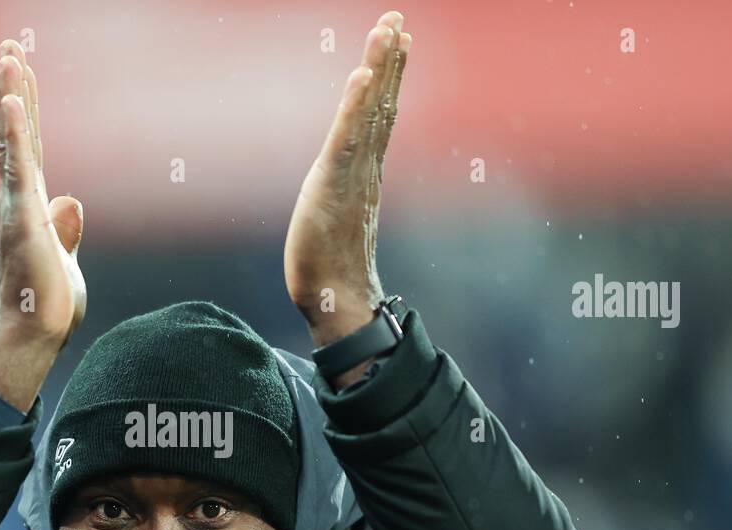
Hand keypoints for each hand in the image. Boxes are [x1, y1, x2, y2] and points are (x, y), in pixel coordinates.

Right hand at [0, 39, 86, 412]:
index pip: (30, 149)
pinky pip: (17, 168)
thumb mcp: (65, 260)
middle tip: (8, 47)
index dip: (25, 112)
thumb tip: (73, 201)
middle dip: (13, 90)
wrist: (35, 336)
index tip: (19, 76)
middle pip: (17, 134)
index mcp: (32, 207)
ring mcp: (17, 208)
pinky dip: (13, 132)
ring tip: (7, 57)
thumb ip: (67, 229)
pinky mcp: (22, 219)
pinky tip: (9, 100)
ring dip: (10, 98)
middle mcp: (18, 201)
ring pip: (13, 142)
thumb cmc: (47, 305)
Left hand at [284, 11, 410, 351]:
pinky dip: (355, 105)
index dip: (389, 75)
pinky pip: (347, 137)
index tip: (400, 37)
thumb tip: (347, 188)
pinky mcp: (333, 185)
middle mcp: (365, 167)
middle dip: (389, 59)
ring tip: (389, 30)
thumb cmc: (331, 267)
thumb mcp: (336, 216)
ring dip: (379, 68)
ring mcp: (353, 174)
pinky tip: (362, 75)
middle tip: (398, 18)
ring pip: (370, 112)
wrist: (335, 301)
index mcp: (365, 171)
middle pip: (381, 102)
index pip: (379, 113)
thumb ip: (345, 196)